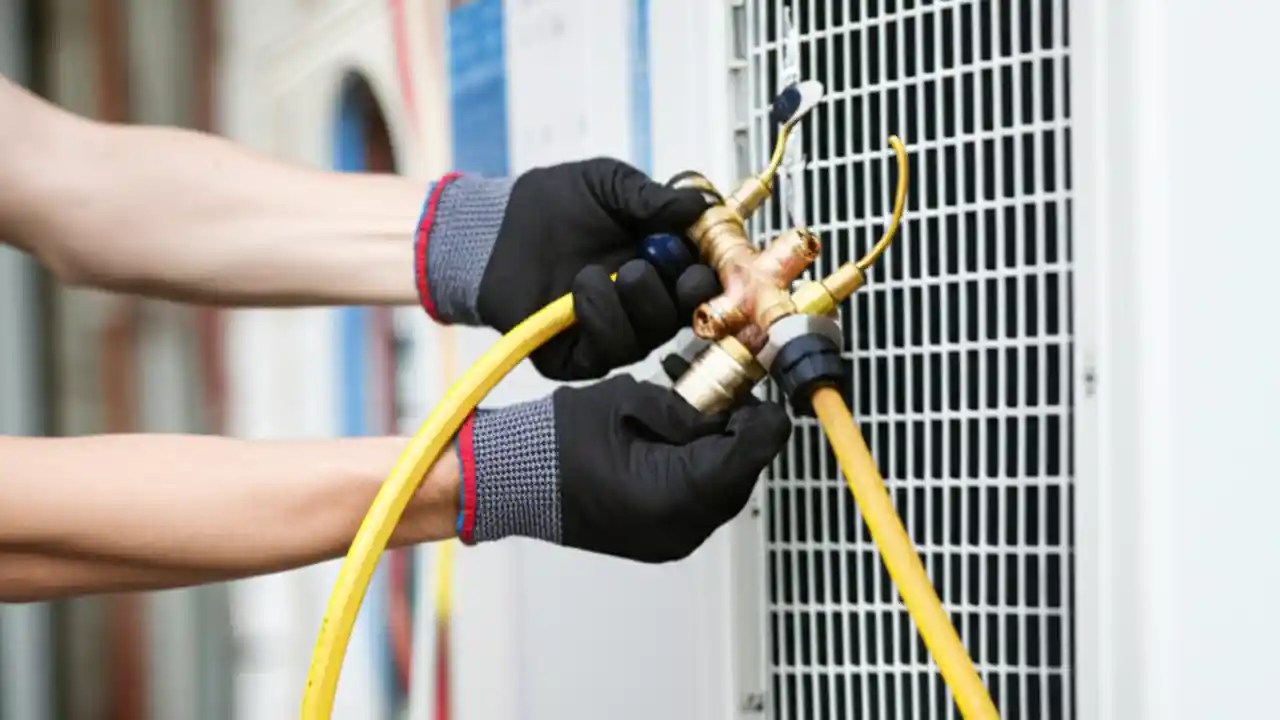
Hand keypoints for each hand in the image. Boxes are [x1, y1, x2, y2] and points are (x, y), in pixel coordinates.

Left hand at [415, 159, 720, 378]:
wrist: (497, 225)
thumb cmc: (555, 202)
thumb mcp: (608, 184)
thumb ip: (651, 197)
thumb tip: (699, 204)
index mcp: (660, 267)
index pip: (699, 286)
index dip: (706, 282)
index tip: (700, 268)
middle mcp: (640, 306)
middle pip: (678, 320)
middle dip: (668, 297)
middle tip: (637, 267)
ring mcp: (610, 333)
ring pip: (644, 341)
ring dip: (627, 307)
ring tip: (593, 273)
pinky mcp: (575, 356)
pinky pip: (604, 355)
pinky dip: (599, 321)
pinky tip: (579, 291)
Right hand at [455, 376, 790, 561]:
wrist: (511, 481)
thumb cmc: (558, 440)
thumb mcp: (632, 402)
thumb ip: (689, 406)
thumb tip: (731, 403)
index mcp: (677, 495)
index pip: (751, 453)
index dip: (764, 415)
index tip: (763, 386)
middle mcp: (682, 529)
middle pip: (742, 473)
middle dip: (742, 430)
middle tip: (729, 392)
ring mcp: (672, 540)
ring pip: (725, 487)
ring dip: (721, 448)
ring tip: (698, 411)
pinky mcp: (662, 539)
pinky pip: (701, 500)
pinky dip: (700, 467)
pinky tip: (678, 437)